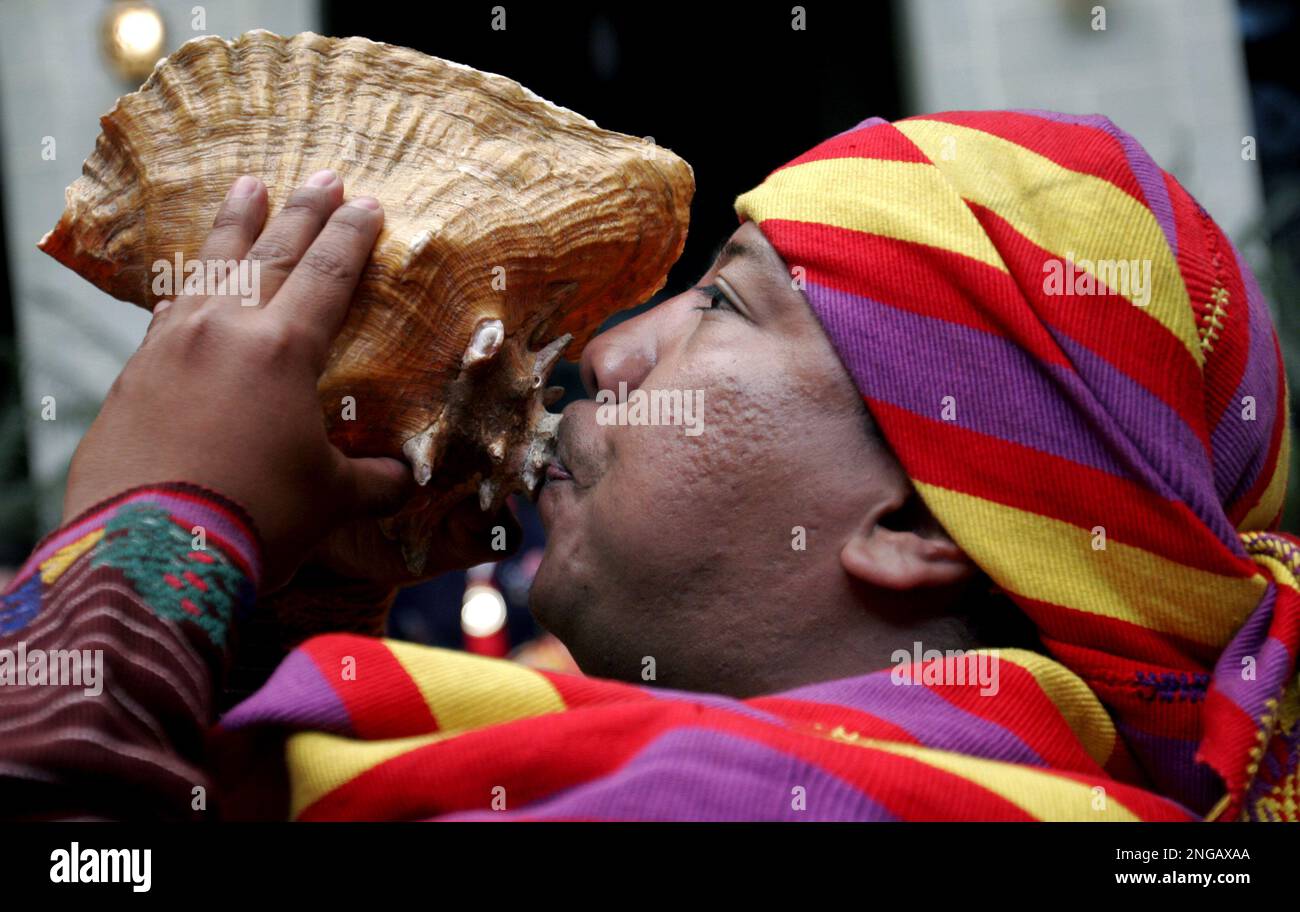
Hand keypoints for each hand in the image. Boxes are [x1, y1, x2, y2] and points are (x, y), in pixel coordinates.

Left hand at [63, 170, 416, 590]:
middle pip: (269, 252)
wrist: (148, 553)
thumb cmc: (256, 518)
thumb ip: (374, 482)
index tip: (368, 202)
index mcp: (282, 349)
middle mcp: (223, 329)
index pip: (327, 274)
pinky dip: (188, 283)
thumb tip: (407, 481)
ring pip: (208, 266)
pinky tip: (190, 280)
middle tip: (321, 174)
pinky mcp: (132, 374)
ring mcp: (169, 345)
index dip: (352, 237)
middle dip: (301, 211)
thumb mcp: (331, 503)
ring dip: (234, 225)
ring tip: (246, 187)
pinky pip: (169, 308)